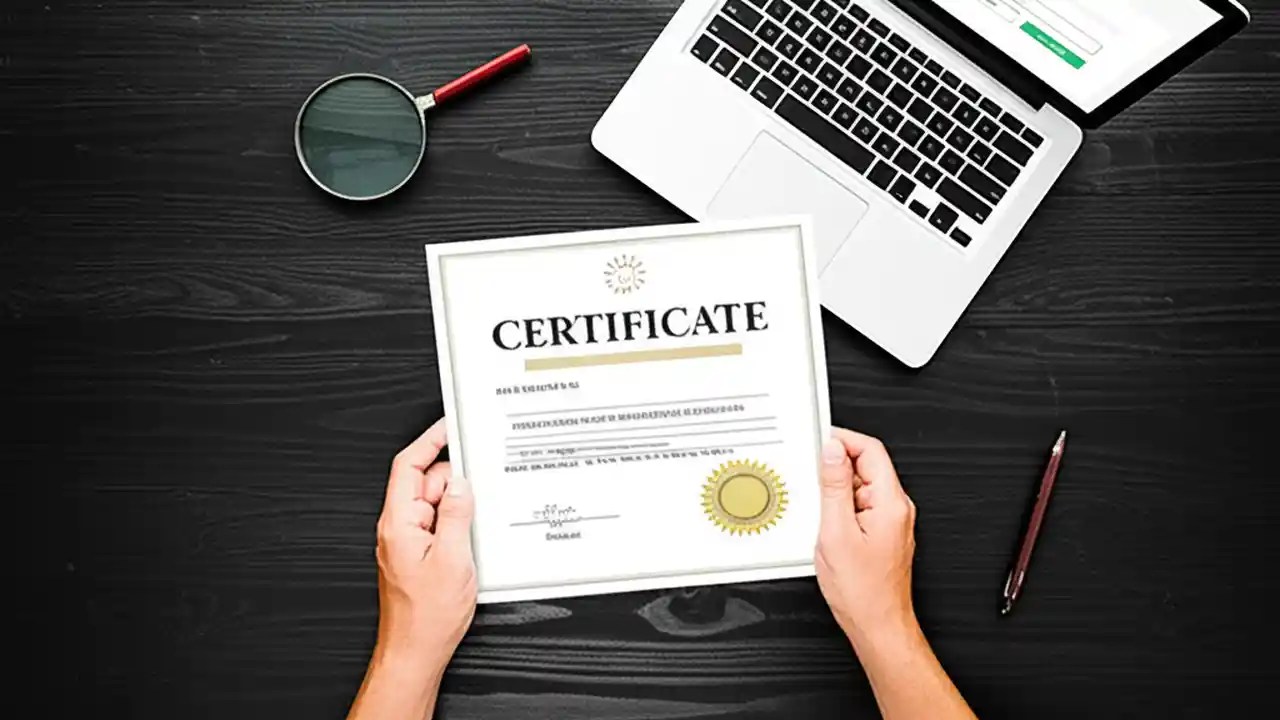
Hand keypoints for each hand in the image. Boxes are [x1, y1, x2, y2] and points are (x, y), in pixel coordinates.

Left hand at [373, 418, 476, 666]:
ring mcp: (407, 542)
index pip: (407, 466)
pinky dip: (455, 525)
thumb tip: (460, 483)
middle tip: (480, 483)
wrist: (415, 653)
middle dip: (453, 482)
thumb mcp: (452, 560)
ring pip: (434, 505)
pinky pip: (438, 526)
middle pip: (425, 483)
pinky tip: (470, 540)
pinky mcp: (418, 555)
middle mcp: (398, 529)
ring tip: (474, 529)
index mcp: (398, 523)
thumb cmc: (426, 618)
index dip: (428, 441)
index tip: (449, 426)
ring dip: (456, 508)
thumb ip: (456, 515)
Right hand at [814, 428, 917, 644]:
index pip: (870, 450)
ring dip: (836, 490)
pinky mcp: (881, 533)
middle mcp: (896, 508)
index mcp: (890, 502)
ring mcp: (890, 521)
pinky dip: (840, 508)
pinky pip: (860, 507)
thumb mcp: (836, 532)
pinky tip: (826, 524)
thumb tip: (831, 452)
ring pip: (861, 487)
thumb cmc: (862, 591)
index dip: (842, 439)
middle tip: (810, 475)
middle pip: (865, 466)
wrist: (878, 625)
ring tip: (817, 509)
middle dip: (835, 466)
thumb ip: (834, 488)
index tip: (819, 440)